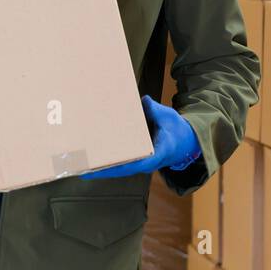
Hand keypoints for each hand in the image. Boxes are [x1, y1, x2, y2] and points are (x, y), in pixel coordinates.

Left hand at [80, 96, 201, 179]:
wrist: (187, 142)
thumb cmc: (178, 131)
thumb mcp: (169, 117)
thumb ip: (155, 110)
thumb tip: (144, 101)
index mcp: (156, 154)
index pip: (136, 163)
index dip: (117, 166)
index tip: (101, 167)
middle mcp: (146, 162)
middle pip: (122, 169)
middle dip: (103, 169)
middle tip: (83, 167)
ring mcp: (141, 163)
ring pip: (120, 168)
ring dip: (103, 168)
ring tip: (84, 164)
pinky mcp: (138, 159)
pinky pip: (122, 163)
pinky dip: (109, 162)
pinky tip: (95, 158)